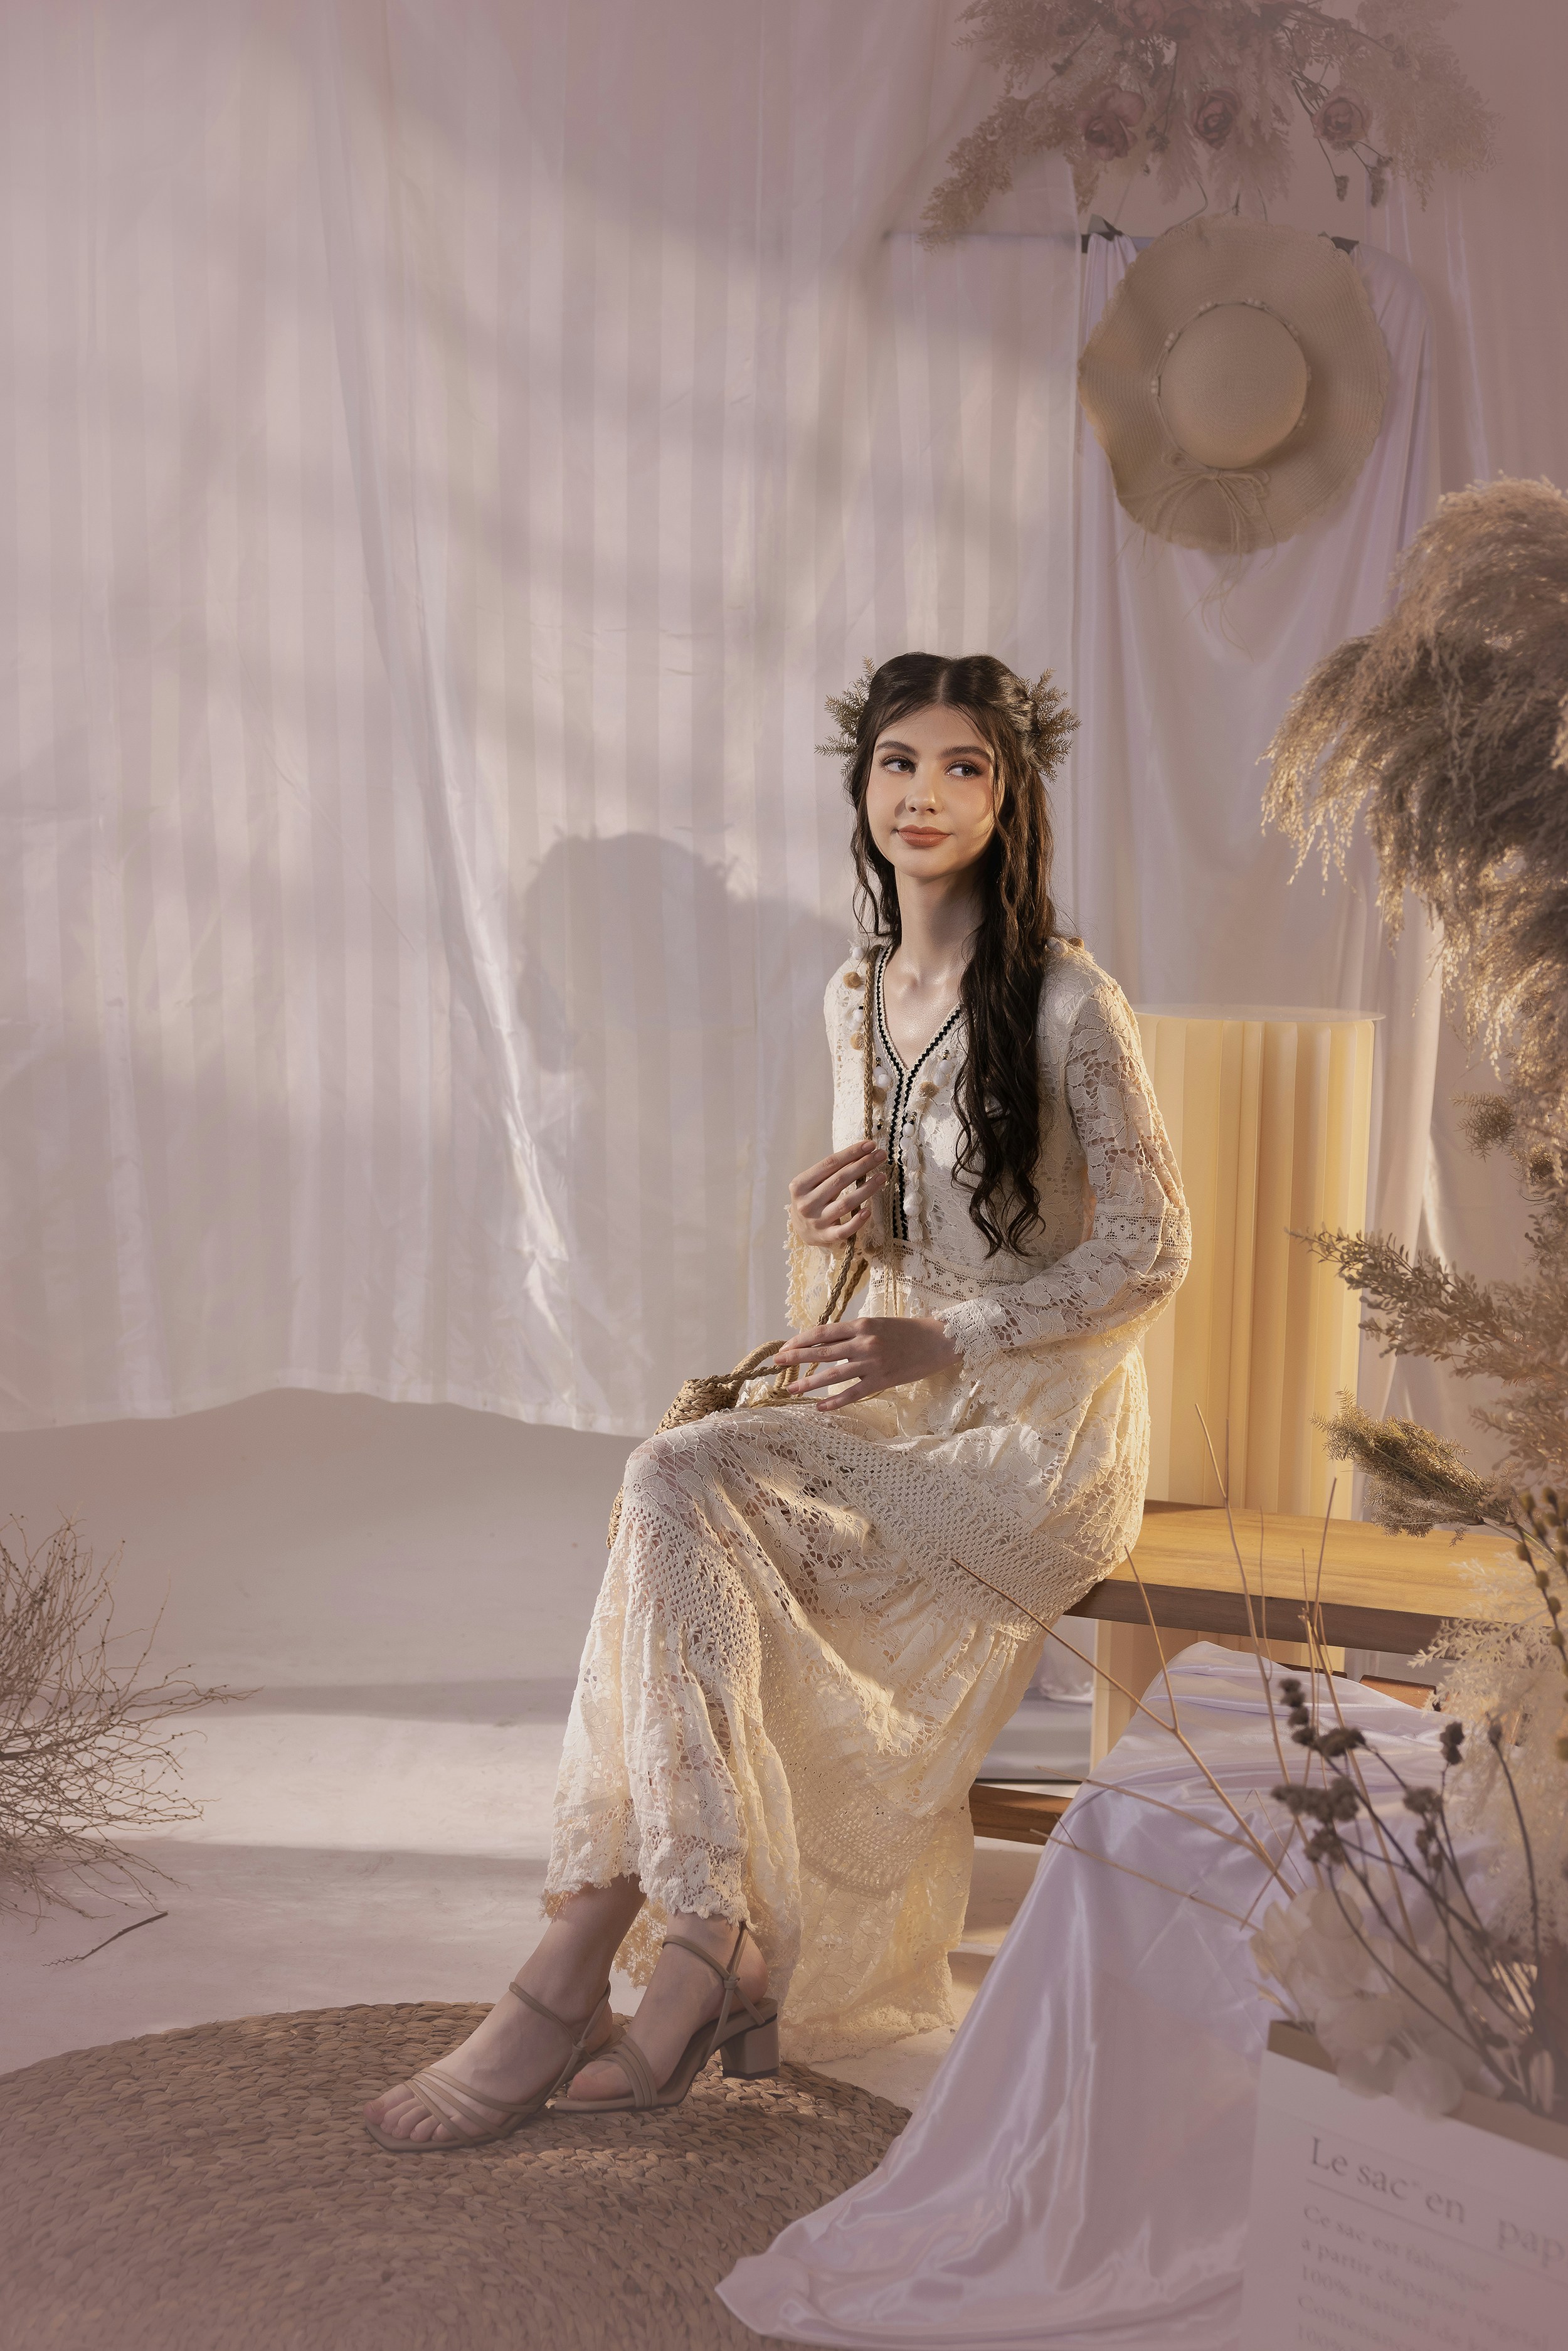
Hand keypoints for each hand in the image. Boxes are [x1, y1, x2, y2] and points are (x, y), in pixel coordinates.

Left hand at [772, 1315, 957, 1410]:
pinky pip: (853, 1394)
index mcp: (862, 1325)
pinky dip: (834, 1401)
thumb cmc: (909, 1330)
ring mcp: (872, 1364)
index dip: (801, 1339)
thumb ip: (854, 1332)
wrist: (939, 1341)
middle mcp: (864, 1343)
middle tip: (777, 1362)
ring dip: (809, 1383)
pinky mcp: (882, 1381)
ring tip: (790, 1389)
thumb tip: (827, 1342)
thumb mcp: (878, 1323)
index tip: (786, 1345)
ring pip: (832, 1375)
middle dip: (795, 1357)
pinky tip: (820, 1406)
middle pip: (821, 1352)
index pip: (823, 1332)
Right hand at [788, 1140, 884, 1249]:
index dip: (851, 1153)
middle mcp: (806, 1202)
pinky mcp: (826, 1237)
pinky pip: (844, 1230)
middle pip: (839, 1180)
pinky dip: (857, 1221)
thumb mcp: (812, 1183)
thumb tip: (862, 1153)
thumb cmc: (812, 1199)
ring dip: (866, 1189)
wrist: (800, 1230)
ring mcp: (816, 1221)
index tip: (869, 1145)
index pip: (830, 1164)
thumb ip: (831, 1171)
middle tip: (881, 1155)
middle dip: (863, 1165)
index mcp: (800, 1185)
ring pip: (845, 1203)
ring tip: (882, 1177)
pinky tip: (868, 1211)